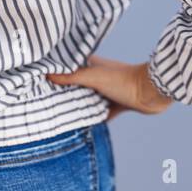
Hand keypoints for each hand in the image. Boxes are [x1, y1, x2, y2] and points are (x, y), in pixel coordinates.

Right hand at [47, 56, 172, 117]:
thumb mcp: (94, 77)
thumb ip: (71, 76)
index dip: (57, 70)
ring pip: (88, 98)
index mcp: (94, 65)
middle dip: (64, 90)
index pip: (70, 66)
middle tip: (44, 99)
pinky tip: (82, 126)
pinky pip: (101, 112)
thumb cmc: (124, 80)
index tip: (39, 77)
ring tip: (58, 112)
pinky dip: (93, 118)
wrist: (152, 93)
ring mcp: (109, 90)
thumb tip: (47, 73)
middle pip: (77, 84)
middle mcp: (100, 76)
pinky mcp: (118, 104)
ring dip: (78, 105)